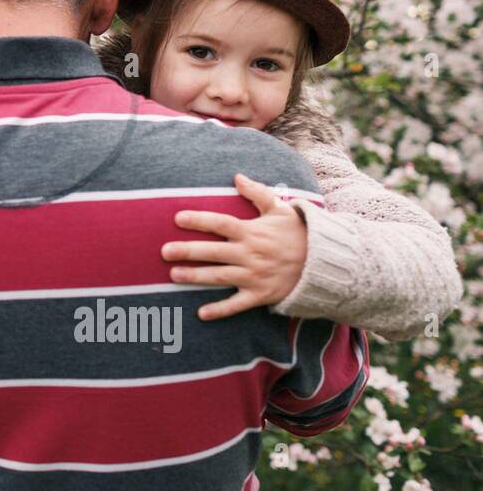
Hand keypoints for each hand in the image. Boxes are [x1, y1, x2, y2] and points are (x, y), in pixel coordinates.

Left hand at [161, 173, 308, 320]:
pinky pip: (237, 304)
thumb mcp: (281, 209)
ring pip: (220, 277)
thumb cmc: (299, 233)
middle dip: (188, 251)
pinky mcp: (261, 295)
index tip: (177, 218)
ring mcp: (255, 276)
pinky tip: (200, 314)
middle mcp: (250, 254)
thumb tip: (237, 176)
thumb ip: (258, 193)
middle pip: (213, 252)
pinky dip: (220, 310)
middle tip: (164, 251)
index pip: (220, 223)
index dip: (199, 220)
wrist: (325, 263)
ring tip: (173, 275)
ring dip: (195, 277)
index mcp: (252, 232)